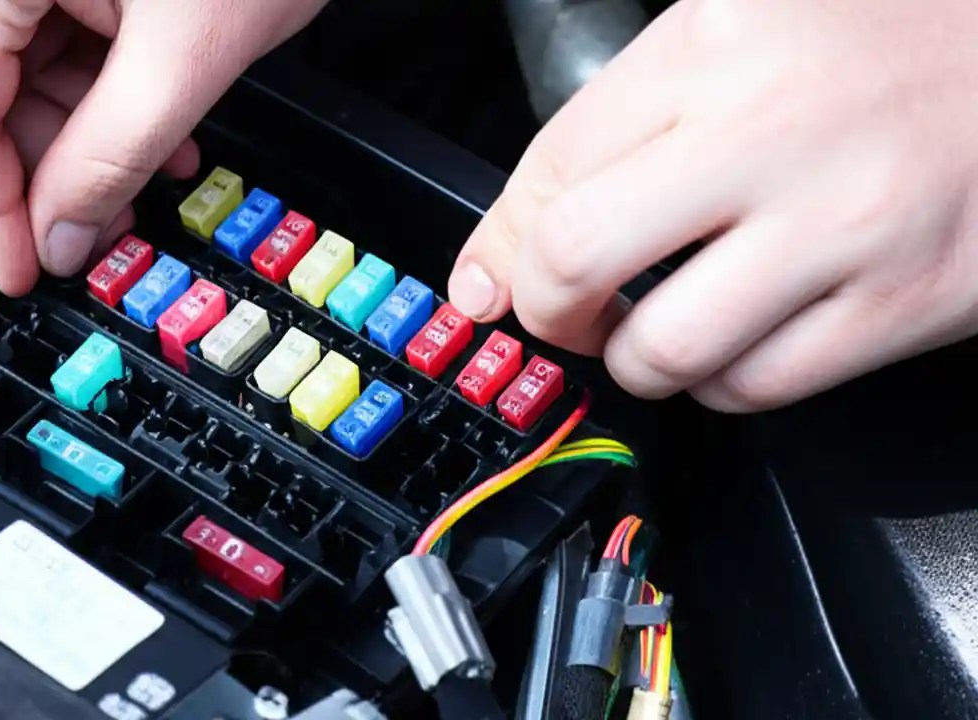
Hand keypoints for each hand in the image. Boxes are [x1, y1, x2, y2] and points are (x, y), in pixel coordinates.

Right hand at [0, 0, 326, 295]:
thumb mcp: (187, 56)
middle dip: (46, 180)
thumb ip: (112, 154)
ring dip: (87, 146)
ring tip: (146, 188)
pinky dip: (113, 102)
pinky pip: (74, 46)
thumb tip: (59, 234)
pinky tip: (160, 137)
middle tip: (92, 239)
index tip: (22, 270)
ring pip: (31, 78)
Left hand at [449, 0, 977, 411]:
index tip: (495, 279)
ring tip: (654, 329)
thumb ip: (618, 122)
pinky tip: (734, 337)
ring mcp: (845, 223)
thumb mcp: (741, 31)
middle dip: (547, 309)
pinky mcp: (906, 301)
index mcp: (718, 41)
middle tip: (563, 311)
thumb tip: (500, 255)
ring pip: (664, 349)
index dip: (503, 246)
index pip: (552, 169)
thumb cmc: (889, 37)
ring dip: (633, 357)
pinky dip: (718, 380)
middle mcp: (775, 130)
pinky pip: (757, 385)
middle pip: (580, 261)